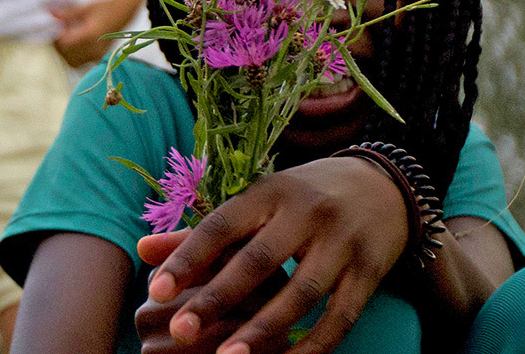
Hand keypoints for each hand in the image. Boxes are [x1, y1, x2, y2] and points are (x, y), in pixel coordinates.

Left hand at [51, 0, 137, 66]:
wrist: (125, 11)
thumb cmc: (107, 6)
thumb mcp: (86, 7)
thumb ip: (67, 14)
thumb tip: (50, 14)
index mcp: (91, 35)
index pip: (64, 43)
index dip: (56, 36)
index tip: (54, 26)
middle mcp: (95, 48)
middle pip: (66, 54)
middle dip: (58, 43)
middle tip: (59, 30)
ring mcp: (97, 55)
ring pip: (71, 61)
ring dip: (64, 51)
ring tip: (67, 36)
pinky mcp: (98, 57)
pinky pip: (79, 62)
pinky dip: (73, 55)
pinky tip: (74, 42)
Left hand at [138, 156, 408, 353]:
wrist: (383, 187)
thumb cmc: (301, 199)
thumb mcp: (256, 205)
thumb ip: (200, 234)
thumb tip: (142, 251)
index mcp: (270, 192)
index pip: (221, 225)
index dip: (186, 257)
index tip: (154, 290)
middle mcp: (307, 213)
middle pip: (257, 261)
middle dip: (216, 299)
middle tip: (179, 333)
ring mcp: (342, 243)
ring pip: (300, 295)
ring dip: (262, 331)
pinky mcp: (369, 272)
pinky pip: (339, 318)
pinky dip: (312, 347)